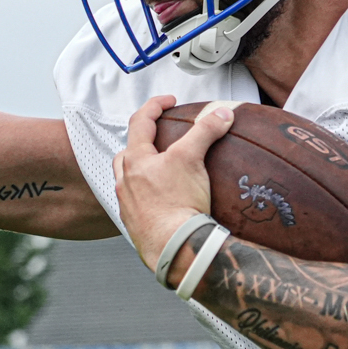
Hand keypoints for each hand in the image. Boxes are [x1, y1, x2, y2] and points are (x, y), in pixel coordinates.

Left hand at [112, 96, 234, 274]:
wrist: (175, 247)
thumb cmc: (178, 203)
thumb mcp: (193, 159)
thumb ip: (206, 132)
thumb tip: (222, 113)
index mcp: (134, 161)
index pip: (140, 122)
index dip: (155, 106)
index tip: (169, 102)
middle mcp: (125, 182)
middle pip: (127, 153)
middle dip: (142, 141)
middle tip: (160, 139)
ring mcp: (128, 205)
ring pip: (129, 180)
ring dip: (141, 171)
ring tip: (160, 171)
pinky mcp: (136, 225)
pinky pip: (138, 204)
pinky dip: (148, 196)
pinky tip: (162, 201)